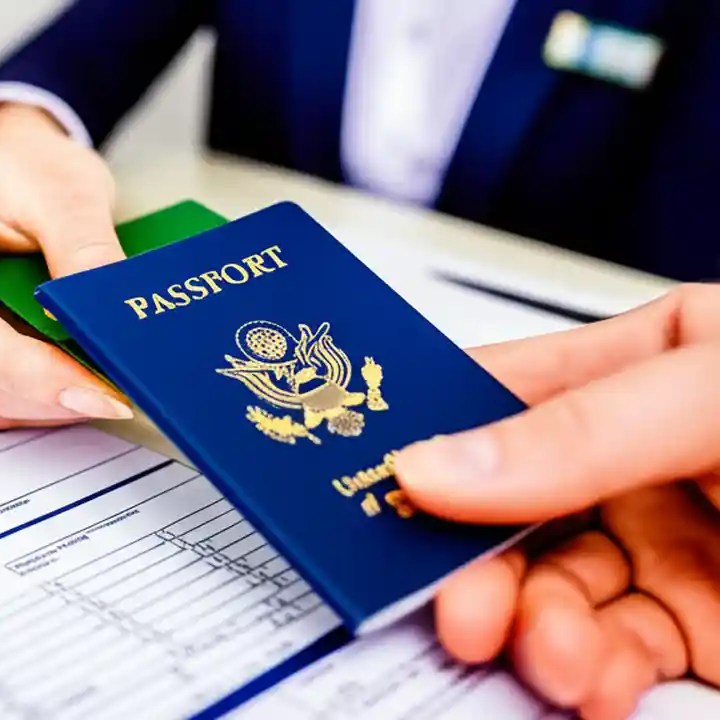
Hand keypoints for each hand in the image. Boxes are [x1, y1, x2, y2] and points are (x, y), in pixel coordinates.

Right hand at [0, 103, 131, 427]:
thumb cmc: (30, 171)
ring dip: (45, 401)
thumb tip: (99, 323)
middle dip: (43, 391)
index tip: (88, 390)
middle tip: (119, 395)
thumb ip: (84, 251)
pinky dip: (41, 399)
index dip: (19, 369)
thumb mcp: (68, 190)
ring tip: (110, 387)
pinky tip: (85, 383)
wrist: (18, 174)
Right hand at [396, 284, 719, 718]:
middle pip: (509, 515)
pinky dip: (594, 681)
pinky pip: (616, 660)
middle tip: (463, 605)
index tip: (373, 482)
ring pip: (554, 597)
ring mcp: (676, 552)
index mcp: (641, 368)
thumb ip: (584, 430)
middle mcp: (644, 462)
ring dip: (539, 635)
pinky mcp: (708, 636)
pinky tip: (600, 683)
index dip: (424, 433)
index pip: (496, 395)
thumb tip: (436, 463)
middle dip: (479, 565)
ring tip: (555, 656)